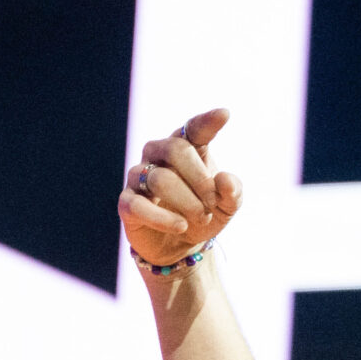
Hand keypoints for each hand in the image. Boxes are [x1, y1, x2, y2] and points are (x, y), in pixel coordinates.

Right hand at [118, 108, 242, 266]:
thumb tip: (225, 180)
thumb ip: (233, 191)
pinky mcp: (127, 203)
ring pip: (160, 179)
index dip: (207, 122)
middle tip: (213, 203)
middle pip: (176, 149)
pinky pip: (138, 204)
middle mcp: (157, 155)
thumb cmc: (205, 214)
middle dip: (200, 178)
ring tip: (202, 218)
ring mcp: (138, 177)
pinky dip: (163, 217)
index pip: (194, 128)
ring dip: (187, 202)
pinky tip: (181, 226)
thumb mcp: (228, 205)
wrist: (181, 245)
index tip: (225, 114)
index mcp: (185, 148)